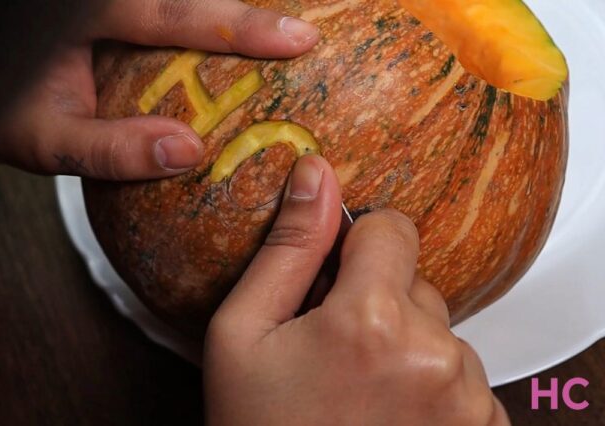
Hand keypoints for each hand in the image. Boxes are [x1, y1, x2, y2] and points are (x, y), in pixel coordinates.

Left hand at [0, 0, 320, 179]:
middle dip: (245, 9)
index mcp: (82, 10)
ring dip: (225, 11)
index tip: (298, 38)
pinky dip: (200, 22)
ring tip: (280, 30)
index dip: (241, 25)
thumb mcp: (47, 143)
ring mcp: (110, 4)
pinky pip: (164, 11)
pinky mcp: (115, 12)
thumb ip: (113, 148)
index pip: (171, 12)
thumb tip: (189, 151)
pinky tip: (233, 37)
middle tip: (302, 32)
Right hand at [204, 155, 509, 425]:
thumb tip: (315, 173)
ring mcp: (467, 400)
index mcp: (370, 321)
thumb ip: (287, 249)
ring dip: (406, 348)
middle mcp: (434, 357)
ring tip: (358, 391)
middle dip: (379, 303)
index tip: (333, 282)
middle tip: (334, 352)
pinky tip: (388, 414)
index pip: (392, 227)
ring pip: (442, 331)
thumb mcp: (243, 333)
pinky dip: (433, 386)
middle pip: (417, 282)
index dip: (357, 246)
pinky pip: (464, 377)